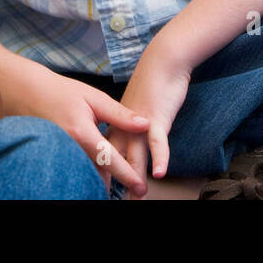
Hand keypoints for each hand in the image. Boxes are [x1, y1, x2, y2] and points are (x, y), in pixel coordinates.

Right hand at [7, 62, 151, 195]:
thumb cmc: (63, 93)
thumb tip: (146, 125)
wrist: (27, 93)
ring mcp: (58, 156)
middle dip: (114, 184)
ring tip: (114, 188)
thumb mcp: (95, 98)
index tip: (141, 188)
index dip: (127, 175)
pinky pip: (74, 170)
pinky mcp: (52, 159)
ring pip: (85, 175)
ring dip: (100, 180)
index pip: (109, 159)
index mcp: (82, 133)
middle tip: (134, 192)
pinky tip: (97, 176)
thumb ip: (120, 115)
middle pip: (97, 175)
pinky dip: (87, 173)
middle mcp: (69, 149)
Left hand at [106, 42, 192, 196]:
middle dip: (116, 183)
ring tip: (138, 196)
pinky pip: (158, 141)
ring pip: (136, 156)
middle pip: (117, 161)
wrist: (162, 62)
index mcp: (115, 126)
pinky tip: (160, 172)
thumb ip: (123, 128)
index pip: (104, 155)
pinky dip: (160, 157)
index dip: (101, 174)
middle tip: (115, 200)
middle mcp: (123, 128)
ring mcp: (139, 125)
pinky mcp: (157, 118)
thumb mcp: (131, 109)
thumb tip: (120, 148)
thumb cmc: (150, 86)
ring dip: (136, 178)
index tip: (100, 190)